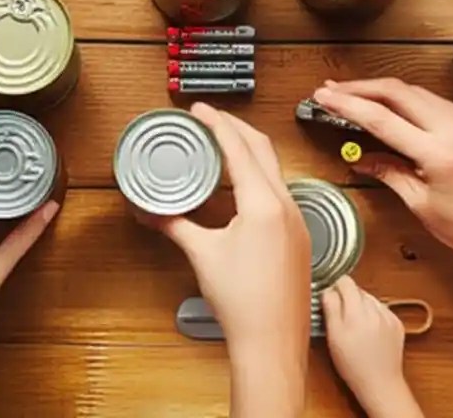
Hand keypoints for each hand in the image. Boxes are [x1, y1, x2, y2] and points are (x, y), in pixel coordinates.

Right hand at [140, 103, 310, 416]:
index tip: (200, 110)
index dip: (217, 124)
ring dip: (250, 152)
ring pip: (275, 170)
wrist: (273, 342)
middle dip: (236, 129)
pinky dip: (260, 177)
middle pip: (263, 150)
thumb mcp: (202, 255)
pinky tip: (242, 186)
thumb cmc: (242, 302)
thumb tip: (151, 211)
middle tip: (210, 119)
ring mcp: (298, 221)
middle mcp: (287, 206)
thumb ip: (176, 225)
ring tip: (223, 146)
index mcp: (264, 204)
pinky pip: (280, 193)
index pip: (239, 148)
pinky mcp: (300, 237)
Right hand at [312, 79, 452, 277]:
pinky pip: (429, 98)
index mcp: (439, 152)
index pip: (381, 118)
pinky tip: (386, 103)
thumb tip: (361, 159)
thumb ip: (388, 172)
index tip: (325, 98)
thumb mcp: (419, 201)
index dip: (347, 105)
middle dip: (360, 88)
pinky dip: (402, 97)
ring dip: (380, 89)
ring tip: (352, 94)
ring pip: (413, 90)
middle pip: (396, 91)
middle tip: (331, 91)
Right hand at [321, 276, 422, 417]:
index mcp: (357, 311)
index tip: (330, 299)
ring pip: (370, 299)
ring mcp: (389, 316)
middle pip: (358, 289)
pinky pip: (382, 310)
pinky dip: (374, 315)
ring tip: (356, 328)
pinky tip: (369, 332)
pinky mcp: (397, 324)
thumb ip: (331, 308)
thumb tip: (328, 290)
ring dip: (361, 307)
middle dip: (348, 299)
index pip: (345, 282)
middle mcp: (375, 309)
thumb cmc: (353, 364)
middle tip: (341, 318)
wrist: (380, 383)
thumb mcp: (333, 337)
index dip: (335, 288)